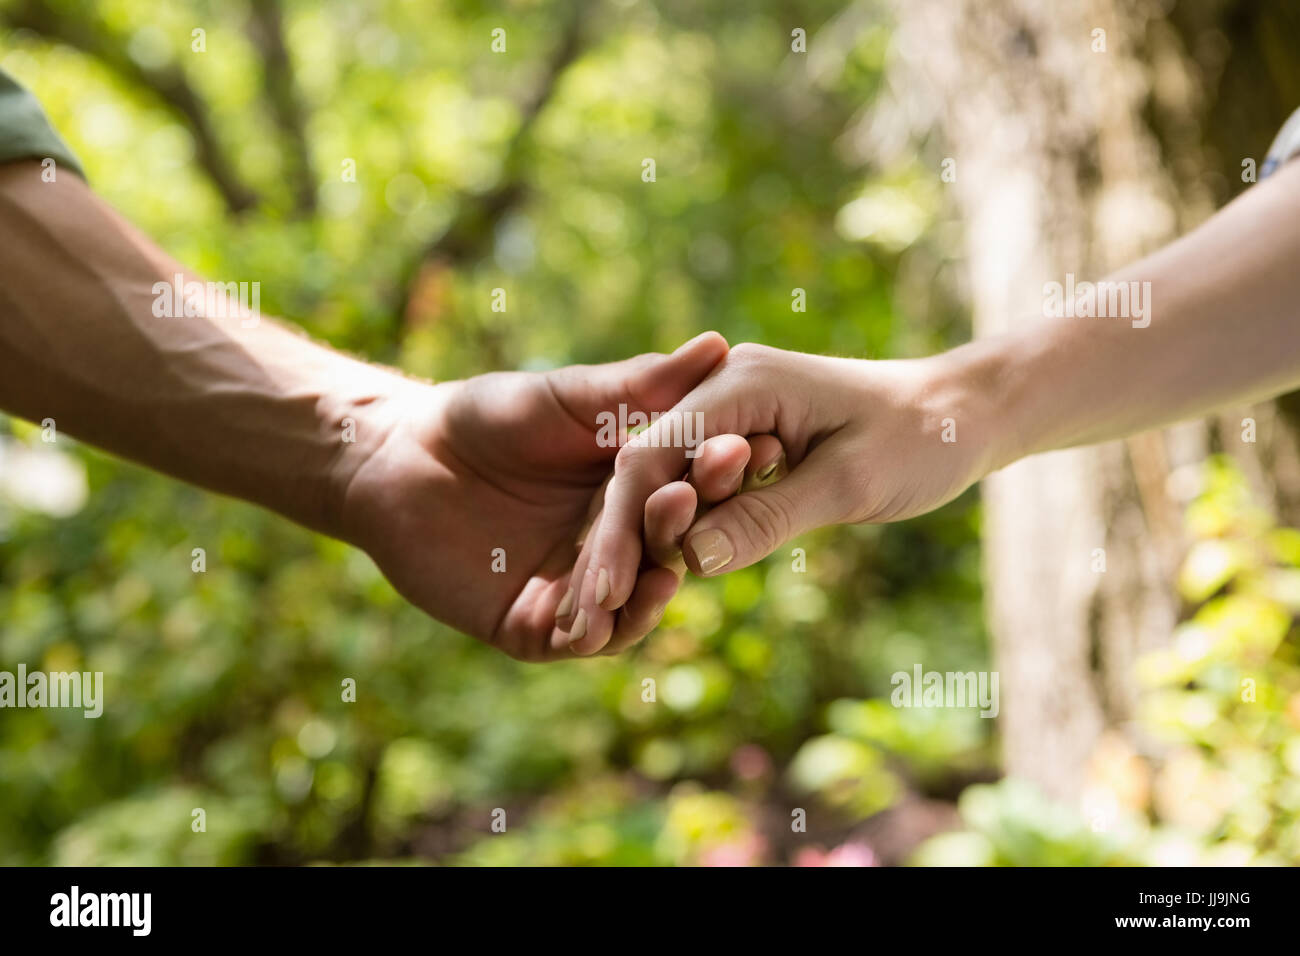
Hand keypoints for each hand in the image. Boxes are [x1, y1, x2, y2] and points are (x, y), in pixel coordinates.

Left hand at [330, 333, 781, 660]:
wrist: (398, 457)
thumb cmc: (487, 415)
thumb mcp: (569, 397)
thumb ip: (639, 387)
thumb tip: (717, 345)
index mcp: (634, 492)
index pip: (691, 494)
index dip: (715, 479)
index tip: (745, 452)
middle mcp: (615, 544)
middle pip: (667, 552)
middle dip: (682, 533)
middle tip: (688, 506)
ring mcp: (577, 588)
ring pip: (631, 606)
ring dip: (648, 593)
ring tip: (662, 572)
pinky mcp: (533, 625)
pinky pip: (578, 639)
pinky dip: (597, 629)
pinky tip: (607, 610)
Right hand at [557, 342, 999, 653]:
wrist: (962, 413)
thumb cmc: (920, 437)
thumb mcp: (848, 482)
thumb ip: (767, 517)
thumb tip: (691, 561)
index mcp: (741, 385)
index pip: (653, 453)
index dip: (621, 526)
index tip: (600, 595)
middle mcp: (723, 395)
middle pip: (646, 472)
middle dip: (617, 543)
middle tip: (585, 623)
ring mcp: (731, 420)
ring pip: (666, 486)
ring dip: (642, 546)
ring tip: (604, 618)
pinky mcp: (746, 448)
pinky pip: (698, 494)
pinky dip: (683, 537)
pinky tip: (656, 585)